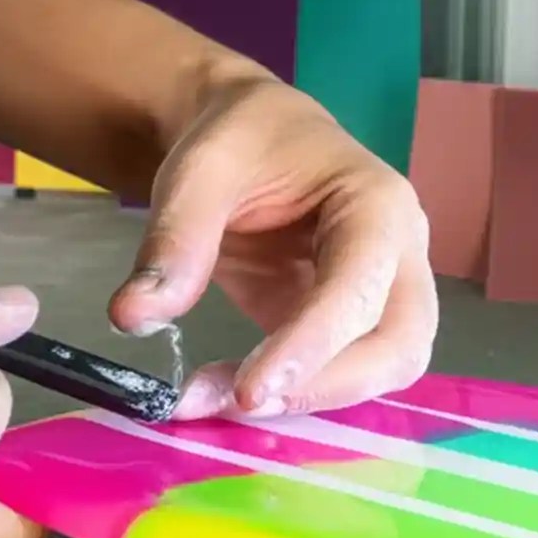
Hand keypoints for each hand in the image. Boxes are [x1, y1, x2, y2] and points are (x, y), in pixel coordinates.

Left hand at [108, 76, 437, 418]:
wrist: (255, 135)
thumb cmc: (241, 139)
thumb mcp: (200, 170)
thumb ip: (175, 238)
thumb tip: (135, 316)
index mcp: (377, 204)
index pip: (361, 287)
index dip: (313, 345)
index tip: (250, 392)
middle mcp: (401, 256)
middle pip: (398, 346)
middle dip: (324, 387)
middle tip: (238, 403)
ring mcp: (386, 295)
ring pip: (381, 371)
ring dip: (308, 401)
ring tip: (217, 401)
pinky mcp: (354, 326)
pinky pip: (342, 376)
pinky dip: (291, 398)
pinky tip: (225, 397)